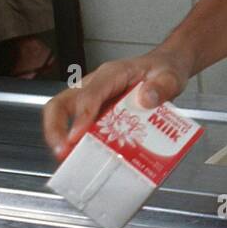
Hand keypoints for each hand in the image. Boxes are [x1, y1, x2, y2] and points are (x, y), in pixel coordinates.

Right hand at [41, 48, 191, 158]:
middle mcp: (95, 84)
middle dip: (55, 128)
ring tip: (67, 160)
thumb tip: (146, 100)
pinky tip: (83, 158)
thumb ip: (162, 87)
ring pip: (63, 114)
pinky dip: (76, 142)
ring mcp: (92, 98)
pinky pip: (78, 125)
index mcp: (112, 74)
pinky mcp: (95, 111)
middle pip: (62, 102)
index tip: (76, 136)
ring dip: (60, 138)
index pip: (90, 93)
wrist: (165, 67)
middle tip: (62, 152)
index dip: (81, 115)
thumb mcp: (171, 77)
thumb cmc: (164, 71)